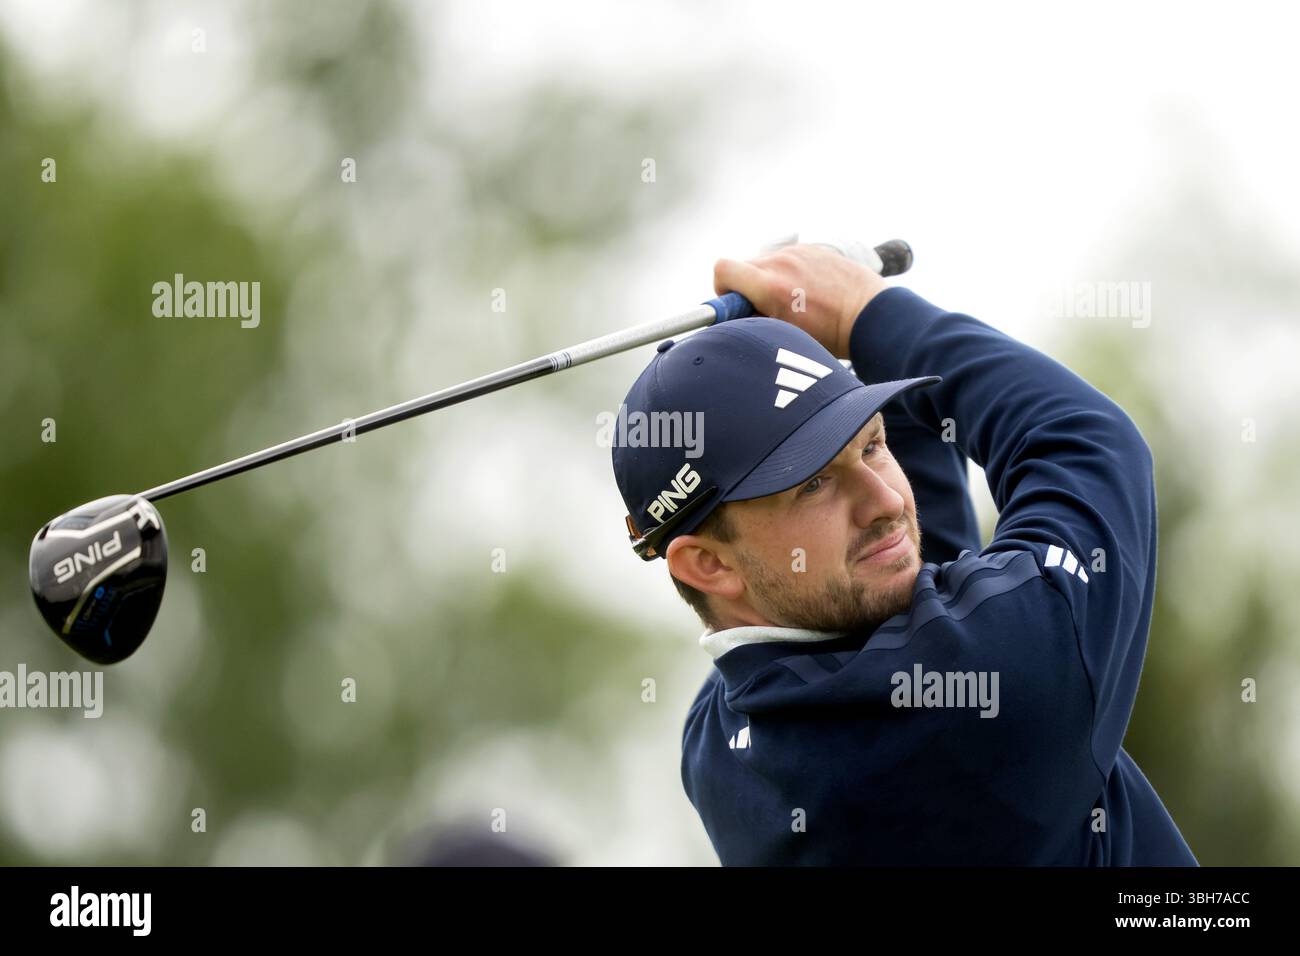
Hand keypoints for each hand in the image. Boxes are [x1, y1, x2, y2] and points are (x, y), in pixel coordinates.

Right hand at [712, 244, 888, 358]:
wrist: (870, 315)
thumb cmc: (828, 334)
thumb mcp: (782, 333)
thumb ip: (752, 320)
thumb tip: (732, 316)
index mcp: (770, 285)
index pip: (722, 270)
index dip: (722, 289)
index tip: (734, 304)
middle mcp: (781, 262)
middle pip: (743, 267)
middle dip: (747, 287)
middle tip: (767, 310)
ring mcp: (798, 251)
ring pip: (765, 262)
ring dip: (768, 279)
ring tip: (793, 302)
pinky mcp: (812, 248)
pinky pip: (787, 258)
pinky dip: (789, 272)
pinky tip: (808, 291)